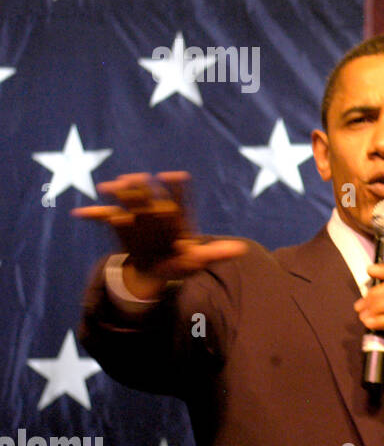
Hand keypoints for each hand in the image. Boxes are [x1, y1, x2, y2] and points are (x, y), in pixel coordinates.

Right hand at [72, 172, 247, 298]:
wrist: (157, 271)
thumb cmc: (182, 263)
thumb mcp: (199, 260)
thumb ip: (217, 253)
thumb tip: (241, 250)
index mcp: (178, 218)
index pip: (180, 199)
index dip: (177, 188)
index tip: (174, 175)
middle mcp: (157, 212)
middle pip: (150, 196)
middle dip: (142, 186)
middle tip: (136, 176)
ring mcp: (138, 217)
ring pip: (128, 201)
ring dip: (119, 193)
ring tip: (109, 186)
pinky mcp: (121, 225)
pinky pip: (107, 218)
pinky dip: (94, 215)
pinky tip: (80, 213)